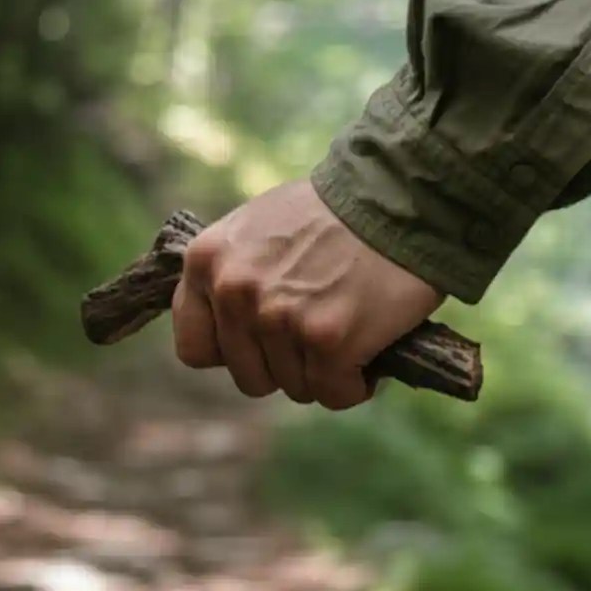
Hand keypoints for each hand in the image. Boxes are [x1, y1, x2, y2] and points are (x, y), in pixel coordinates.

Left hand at [171, 180, 443, 408]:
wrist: (397, 196)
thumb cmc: (334, 211)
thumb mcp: (257, 227)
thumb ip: (232, 273)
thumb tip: (228, 326)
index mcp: (207, 261)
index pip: (193, 348)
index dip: (233, 351)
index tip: (261, 341)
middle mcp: (235, 291)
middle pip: (249, 376)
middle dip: (285, 364)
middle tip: (319, 330)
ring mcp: (279, 319)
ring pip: (296, 388)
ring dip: (326, 370)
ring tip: (350, 326)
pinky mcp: (327, 341)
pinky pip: (335, 395)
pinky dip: (357, 383)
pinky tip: (370, 348)